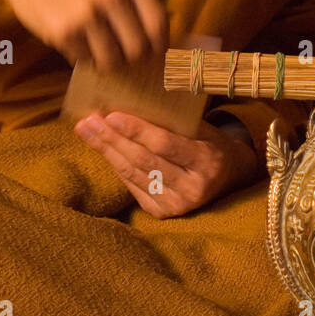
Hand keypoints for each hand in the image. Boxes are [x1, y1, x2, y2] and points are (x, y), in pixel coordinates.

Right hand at [0, 0, 166, 71]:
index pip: (157, 21)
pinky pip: (83, 58)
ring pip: (112, 59)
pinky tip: (73, 39)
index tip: (156, 53)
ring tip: (97, 48)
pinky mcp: (62, 30)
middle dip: (132, 57)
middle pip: (137, 47)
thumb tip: (159, 35)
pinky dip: (81, 55)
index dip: (159, 43)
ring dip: (107, 61)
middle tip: (124, 56)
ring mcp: (85, 12)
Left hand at [73, 111, 260, 216]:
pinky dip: (116, 165)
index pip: (164, 144)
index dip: (136, 130)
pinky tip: (103, 148)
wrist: (227, 177)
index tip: (111, 115)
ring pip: (132, 174)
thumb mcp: (201, 128)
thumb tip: (126, 103)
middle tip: (88, 121)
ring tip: (86, 130)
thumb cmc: (209, 143)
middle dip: (111, 139)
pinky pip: (131, 185)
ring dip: (106, 150)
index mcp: (206, 162)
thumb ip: (171, 122)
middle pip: (142, 160)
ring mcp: (177, 205)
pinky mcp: (162, 212)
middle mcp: (192, 188)